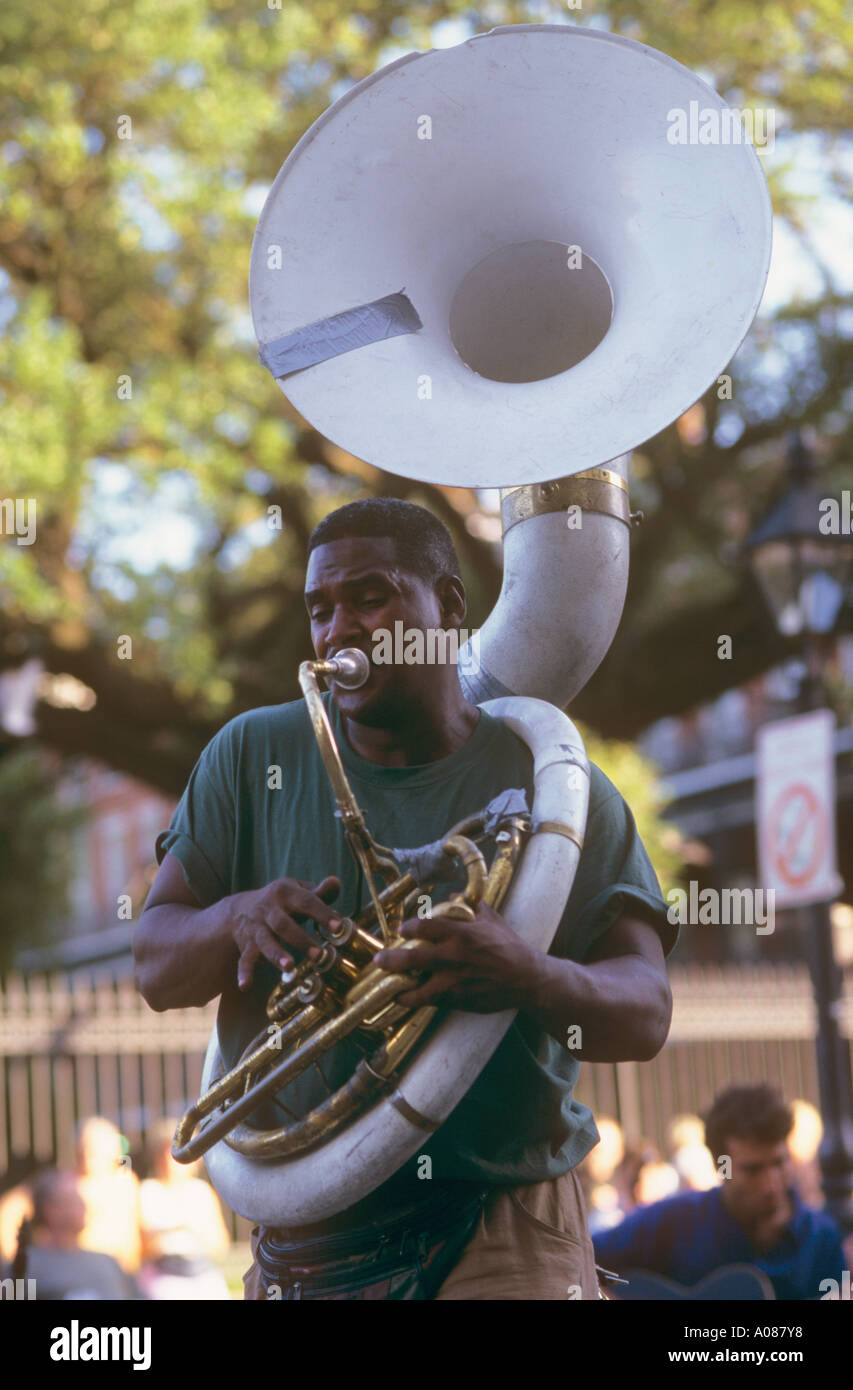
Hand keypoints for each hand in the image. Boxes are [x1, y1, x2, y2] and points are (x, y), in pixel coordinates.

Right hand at [225, 876, 341, 989]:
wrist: (239, 909)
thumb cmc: (281, 902)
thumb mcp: (297, 891)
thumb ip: (319, 892)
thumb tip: (336, 882)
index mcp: (285, 893)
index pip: (306, 902)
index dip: (323, 913)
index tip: (339, 927)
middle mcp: (269, 909)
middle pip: (283, 924)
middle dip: (300, 940)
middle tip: (319, 955)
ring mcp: (256, 928)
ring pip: (265, 941)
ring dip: (277, 955)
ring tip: (290, 967)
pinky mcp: (247, 945)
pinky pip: (244, 959)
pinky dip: (244, 972)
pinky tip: (245, 985)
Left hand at [373, 902, 540, 1012]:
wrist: (527, 979)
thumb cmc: (509, 946)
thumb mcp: (492, 920)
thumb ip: (470, 907)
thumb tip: (451, 899)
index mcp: (462, 934)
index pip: (427, 927)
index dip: (410, 927)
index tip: (402, 930)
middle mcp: (456, 958)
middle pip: (416, 959)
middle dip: (393, 960)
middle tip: (379, 961)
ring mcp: (457, 983)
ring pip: (422, 990)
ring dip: (404, 992)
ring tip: (392, 992)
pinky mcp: (461, 1001)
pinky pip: (435, 1003)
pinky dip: (423, 1002)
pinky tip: (413, 1001)